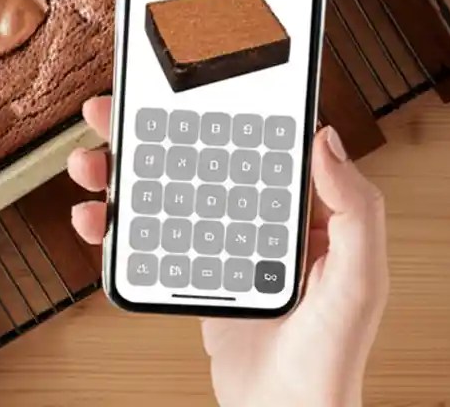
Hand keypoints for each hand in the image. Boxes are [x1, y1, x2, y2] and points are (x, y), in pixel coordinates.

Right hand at [69, 97, 387, 406]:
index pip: (255, 146)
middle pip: (197, 162)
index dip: (216, 112)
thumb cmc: (333, 360)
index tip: (183, 91)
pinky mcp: (193, 279)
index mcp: (304, 214)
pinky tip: (95, 219)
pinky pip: (148, 243)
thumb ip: (356, 208)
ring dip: (121, 176)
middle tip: (111, 114)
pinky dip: (117, 228)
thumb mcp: (361, 279)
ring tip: (88, 165)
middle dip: (149, 135)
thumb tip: (328, 140)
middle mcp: (259, 225)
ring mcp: (222, 251)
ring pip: (164, 196)